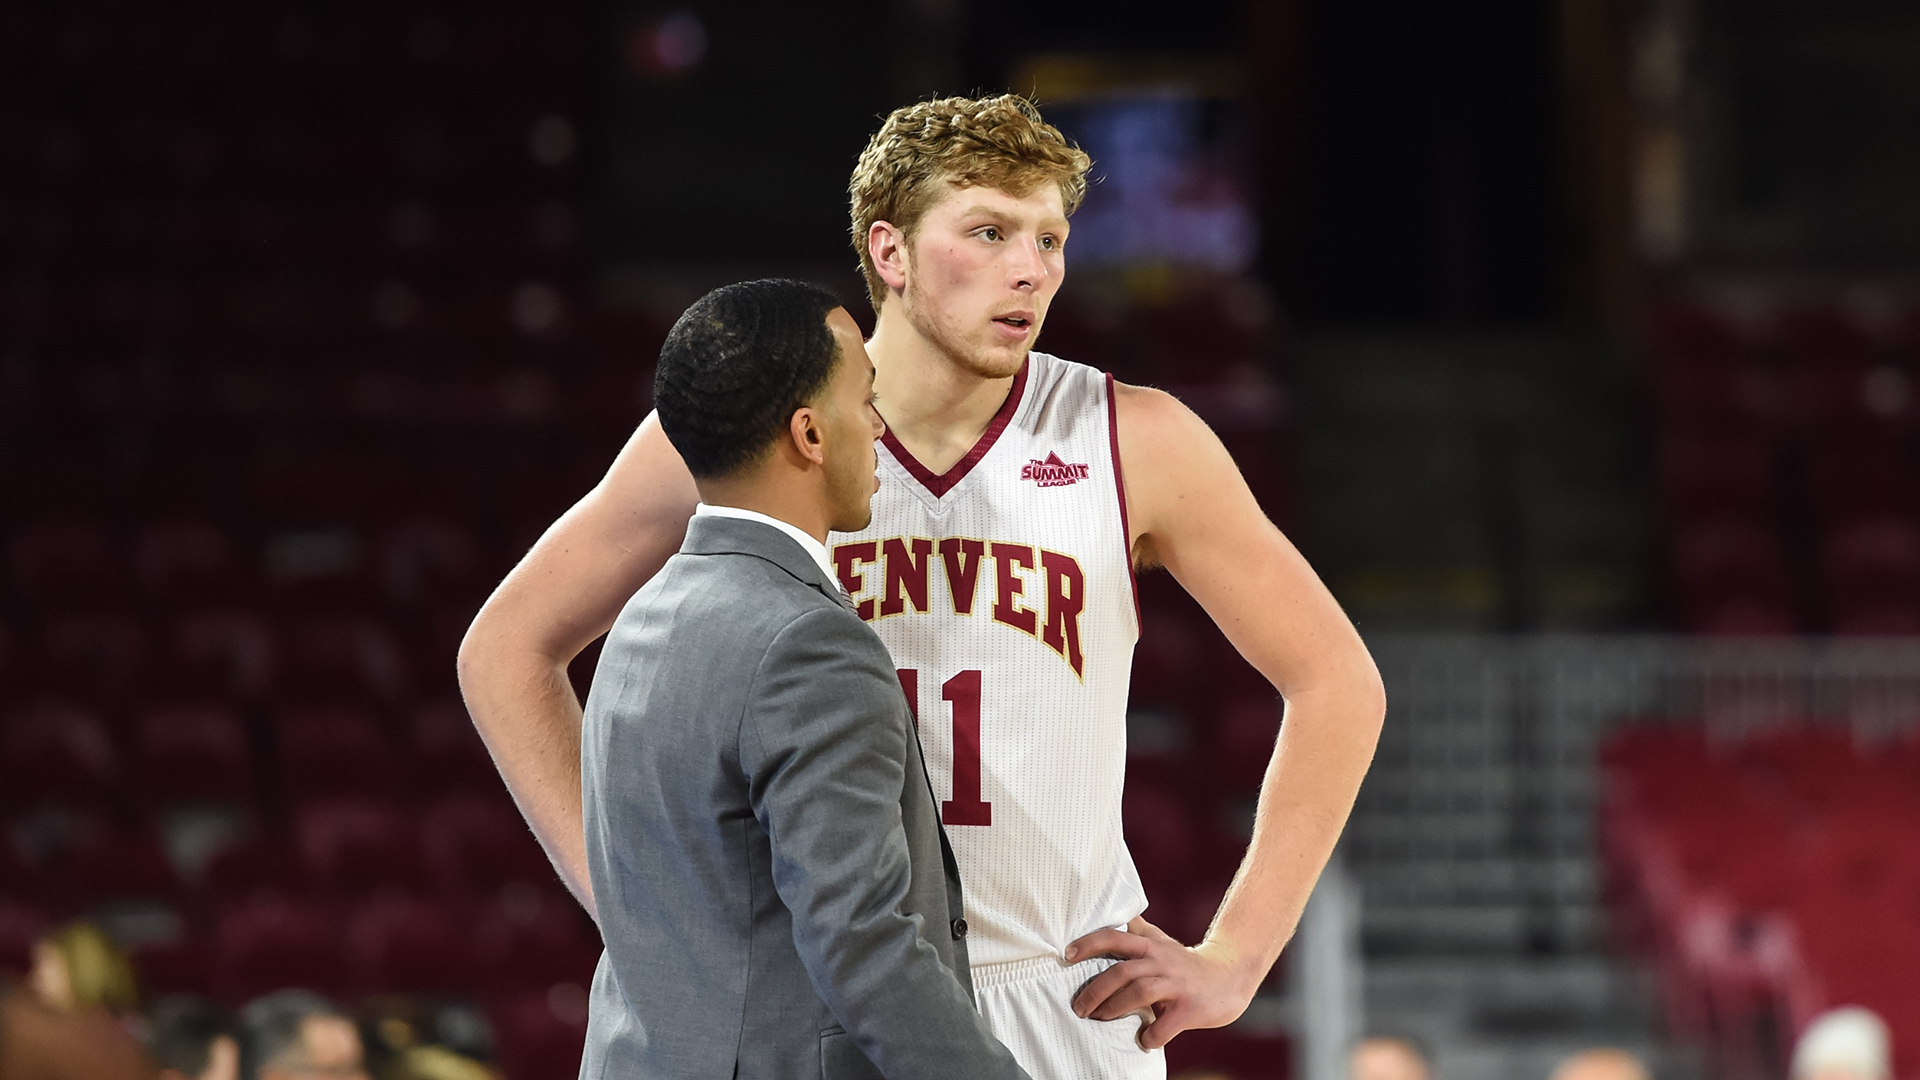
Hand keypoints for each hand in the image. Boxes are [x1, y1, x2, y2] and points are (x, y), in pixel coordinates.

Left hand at [1064, 916, 1259, 1049]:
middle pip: (1121, 971)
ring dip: (1115, 1008)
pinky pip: (1164, 1025)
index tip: (1067, 955)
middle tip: (1079, 1007)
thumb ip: (1139, 931)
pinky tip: (1142, 1039)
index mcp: (1151, 946)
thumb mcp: (1163, 942)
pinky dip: (1150, 1035)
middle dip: (1095, 990)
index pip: (1114, 938)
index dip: (1089, 944)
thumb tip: (1114, 914)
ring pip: (1139, 992)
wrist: (1230, 976)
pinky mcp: (1190, 1008)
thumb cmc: (1188, 963)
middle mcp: (1162, 961)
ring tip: (1100, 1019)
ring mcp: (1177, 985)